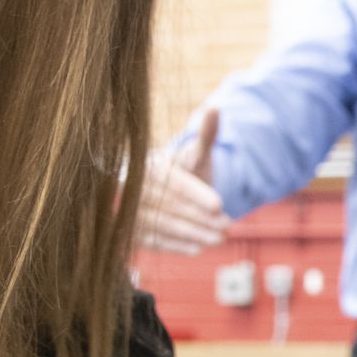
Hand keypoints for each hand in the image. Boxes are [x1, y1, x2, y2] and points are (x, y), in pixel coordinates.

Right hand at [138, 106, 227, 254]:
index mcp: (148, 164)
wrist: (174, 188)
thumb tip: (215, 108)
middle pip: (168, 206)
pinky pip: (151, 241)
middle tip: (228, 226)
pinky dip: (175, 246)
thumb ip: (206, 134)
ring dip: (192, 234)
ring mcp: (129, 209)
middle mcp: (133, 186)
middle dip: (200, 218)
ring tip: (220, 239)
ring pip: (162, 225)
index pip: (173, 181)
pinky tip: (197, 249)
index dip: (196, 194)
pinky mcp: (131, 229)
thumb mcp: (199, 152)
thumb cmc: (188, 167)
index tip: (220, 205)